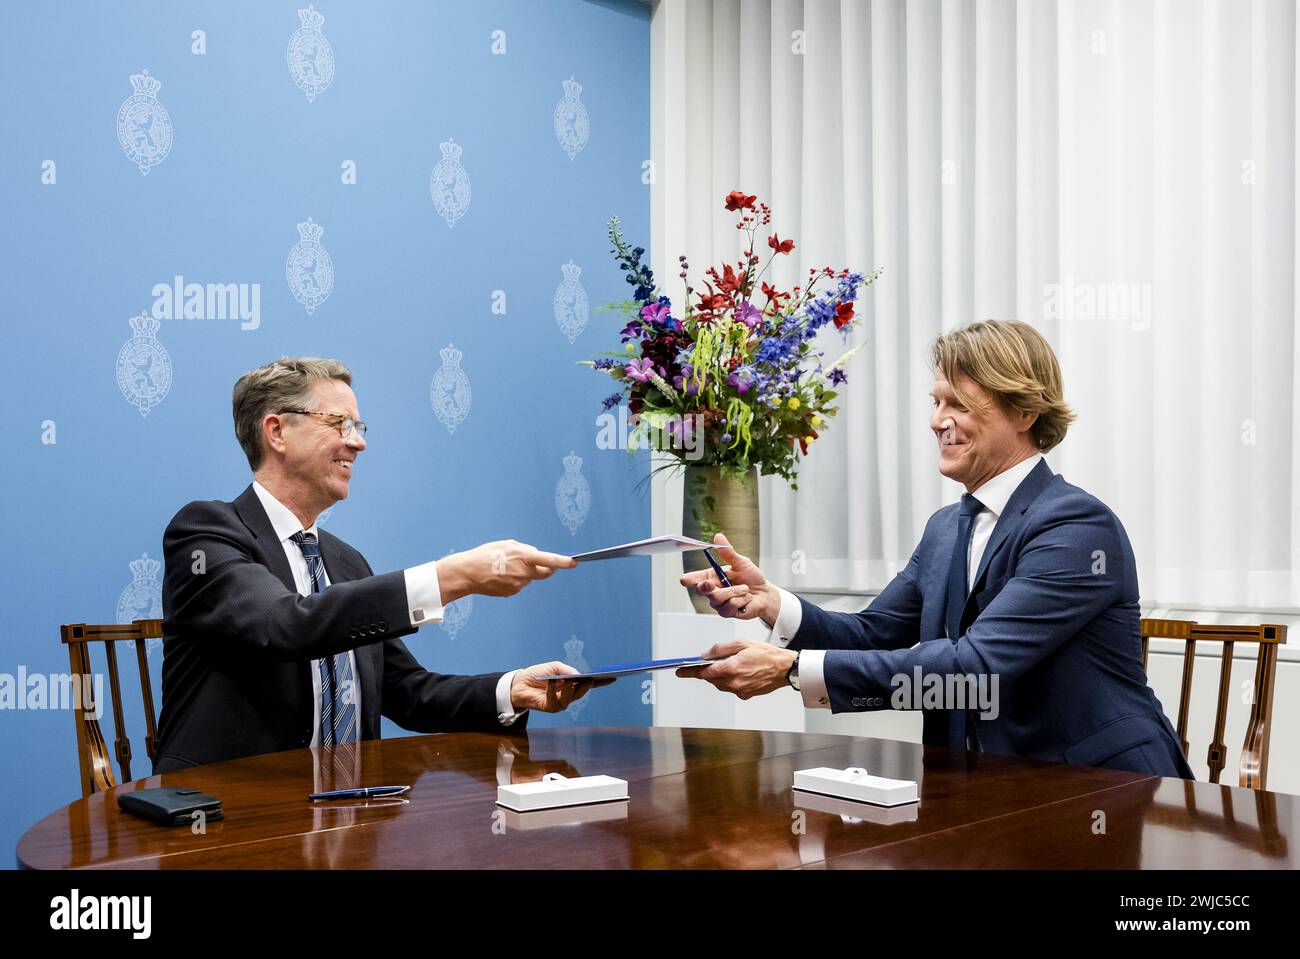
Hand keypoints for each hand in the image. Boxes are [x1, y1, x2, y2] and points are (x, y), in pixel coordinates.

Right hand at [438, 540, 575, 601]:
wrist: (468, 573)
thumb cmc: (486, 555)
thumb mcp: (507, 544)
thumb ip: (525, 549)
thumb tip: (537, 556)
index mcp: (524, 557)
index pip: (550, 560)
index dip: (563, 562)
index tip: (574, 562)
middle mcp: (524, 573)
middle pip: (545, 573)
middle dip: (547, 568)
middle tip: (540, 563)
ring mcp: (519, 585)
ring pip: (530, 578)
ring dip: (525, 572)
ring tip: (506, 566)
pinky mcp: (512, 593)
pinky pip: (520, 585)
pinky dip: (515, 580)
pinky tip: (501, 575)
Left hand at [509, 661, 613, 712]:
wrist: (520, 683)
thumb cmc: (539, 674)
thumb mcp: (555, 667)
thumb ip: (567, 670)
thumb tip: (579, 676)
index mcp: (573, 684)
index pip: (590, 684)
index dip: (602, 682)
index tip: (613, 677)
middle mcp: (570, 695)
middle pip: (582, 691)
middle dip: (587, 686)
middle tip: (589, 679)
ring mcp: (561, 702)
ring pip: (570, 697)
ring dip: (569, 688)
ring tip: (567, 679)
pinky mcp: (550, 707)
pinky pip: (554, 699)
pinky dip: (552, 690)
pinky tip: (551, 682)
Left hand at [675, 639, 796, 699]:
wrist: (785, 668)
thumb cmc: (766, 654)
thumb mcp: (741, 643)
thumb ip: (720, 649)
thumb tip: (705, 655)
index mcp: (731, 668)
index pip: (703, 672)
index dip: (689, 672)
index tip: (679, 671)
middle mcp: (733, 682)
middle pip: (710, 678)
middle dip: (708, 670)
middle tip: (710, 662)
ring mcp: (739, 690)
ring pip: (719, 684)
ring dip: (718, 675)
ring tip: (730, 664)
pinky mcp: (745, 695)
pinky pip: (730, 688)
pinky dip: (729, 680)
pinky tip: (740, 671)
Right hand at [678, 533, 779, 625]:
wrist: (765, 593)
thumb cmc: (751, 577)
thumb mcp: (741, 562)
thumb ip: (728, 552)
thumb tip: (718, 537)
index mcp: (712, 576)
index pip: (697, 578)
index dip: (689, 579)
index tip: (684, 580)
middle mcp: (713, 590)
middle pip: (702, 591)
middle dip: (706, 587)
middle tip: (711, 583)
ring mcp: (719, 603)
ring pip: (718, 599)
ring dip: (734, 592)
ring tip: (745, 588)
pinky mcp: (727, 612)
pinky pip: (730, 606)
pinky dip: (741, 600)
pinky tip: (747, 598)